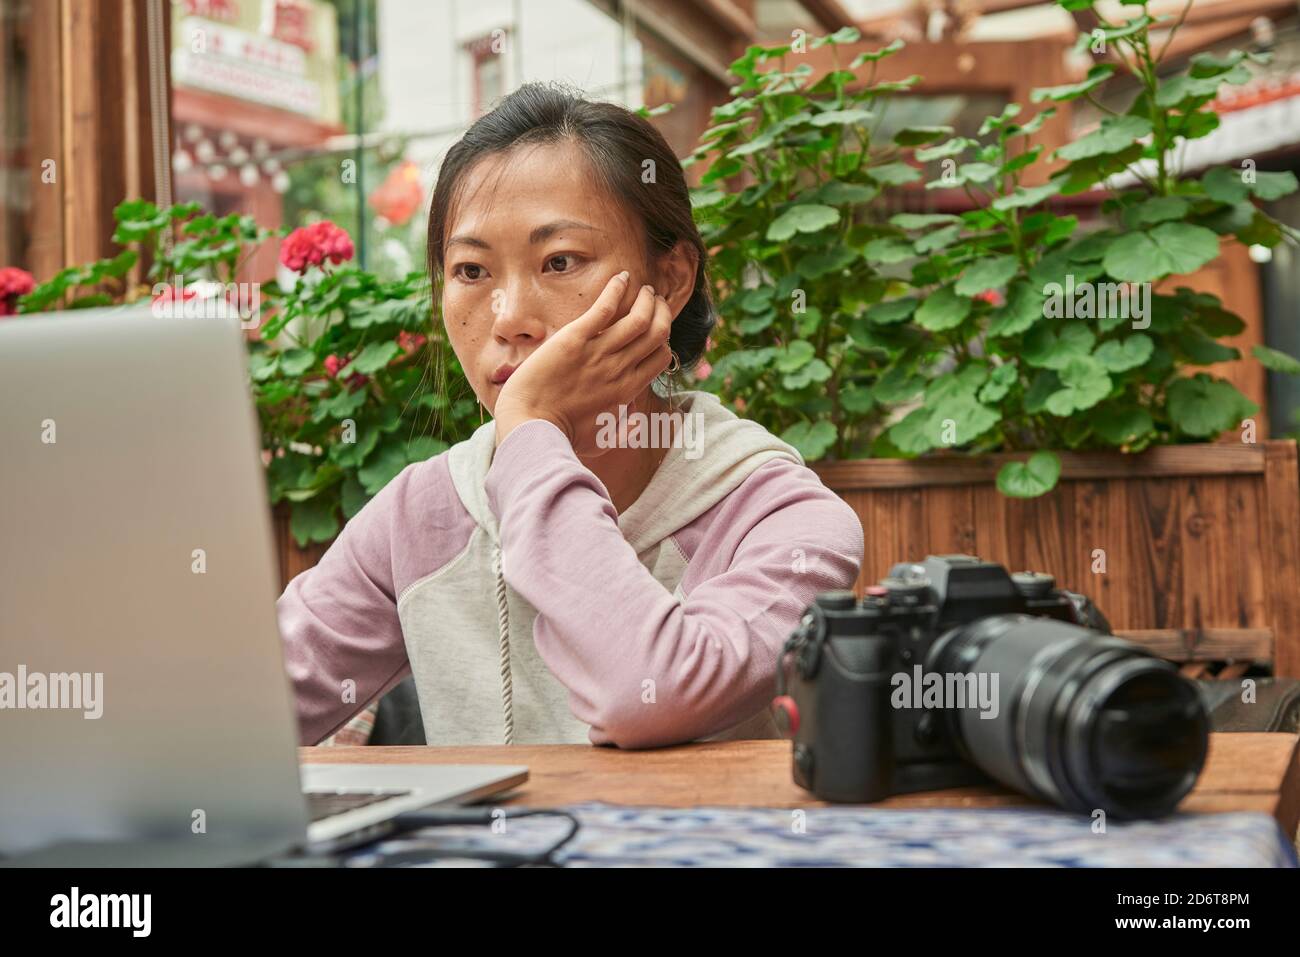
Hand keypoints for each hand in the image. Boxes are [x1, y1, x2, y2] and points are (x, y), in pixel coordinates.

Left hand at [493, 271, 672, 450]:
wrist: (531, 427)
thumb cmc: (563, 438)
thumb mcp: (602, 441)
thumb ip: (625, 431)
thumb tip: (639, 419)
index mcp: (628, 391)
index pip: (661, 357)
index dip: (663, 339)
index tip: (656, 329)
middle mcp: (619, 369)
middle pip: (656, 333)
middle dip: (662, 312)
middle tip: (656, 301)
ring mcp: (598, 353)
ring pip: (638, 318)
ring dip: (646, 299)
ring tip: (644, 289)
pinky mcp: (575, 339)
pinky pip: (604, 308)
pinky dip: (617, 290)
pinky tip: (621, 278)